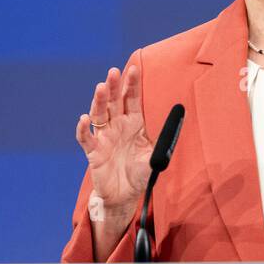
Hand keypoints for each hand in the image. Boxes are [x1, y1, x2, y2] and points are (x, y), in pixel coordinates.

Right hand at [75, 64, 153, 223]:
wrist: (126, 196)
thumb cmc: (141, 173)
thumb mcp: (156, 155)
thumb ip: (166, 137)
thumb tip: (180, 115)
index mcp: (133, 123)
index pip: (131, 99)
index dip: (132, 84)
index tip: (133, 68)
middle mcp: (117, 126)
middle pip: (113, 102)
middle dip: (113, 86)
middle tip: (113, 71)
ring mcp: (104, 137)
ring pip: (98, 114)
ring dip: (98, 101)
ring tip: (100, 87)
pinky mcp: (93, 152)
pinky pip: (85, 138)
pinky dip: (83, 129)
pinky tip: (84, 119)